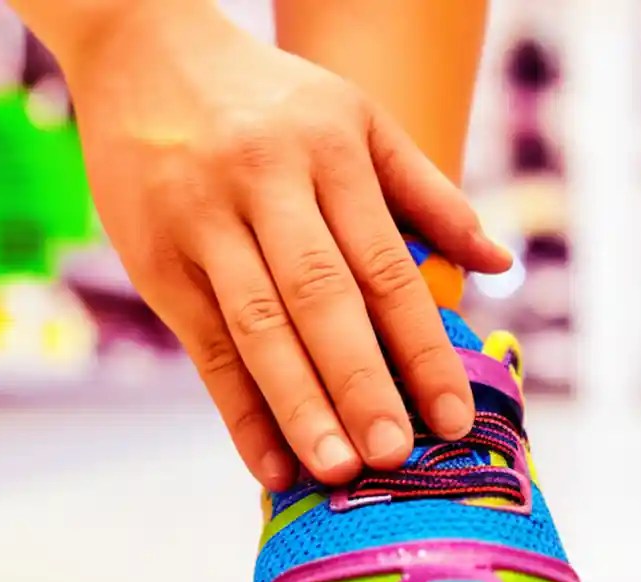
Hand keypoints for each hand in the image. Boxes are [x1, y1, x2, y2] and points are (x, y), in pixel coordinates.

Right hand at [62, 2, 510, 488]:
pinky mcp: (156, 259)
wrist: (142, 51)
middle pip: (320, 298)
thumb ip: (426, 191)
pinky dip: (236, 408)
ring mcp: (203, 223)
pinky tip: (267, 462)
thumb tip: (499, 266)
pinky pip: (203, 345)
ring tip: (337, 471)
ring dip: (297, 405)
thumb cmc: (265, 97)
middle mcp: (265, 185)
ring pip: (256, 326)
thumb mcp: (355, 118)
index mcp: (329, 151)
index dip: (420, 345)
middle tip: (394, 456)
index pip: (384, 263)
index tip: (453, 415)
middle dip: (360, 382)